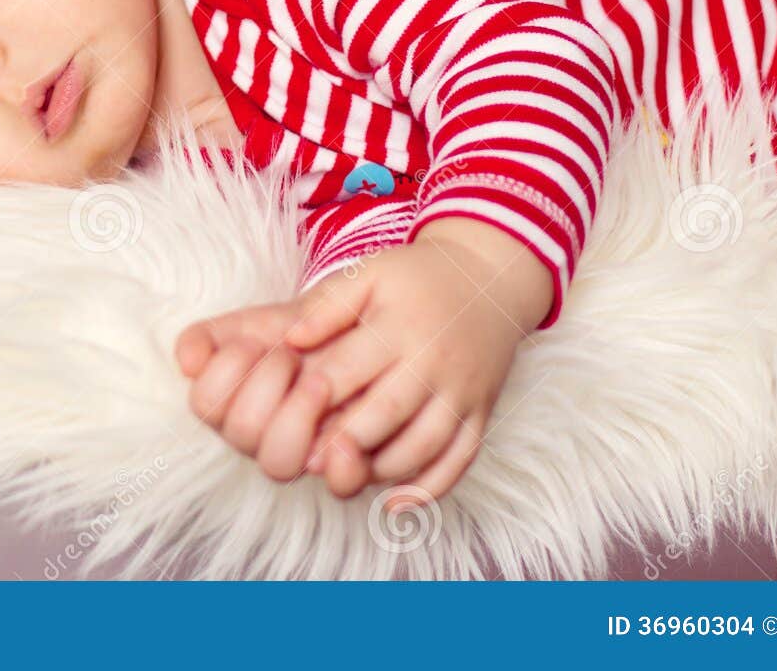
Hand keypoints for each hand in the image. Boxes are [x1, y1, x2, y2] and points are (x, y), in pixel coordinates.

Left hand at [290, 218, 553, 502]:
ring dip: (381, 469)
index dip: (315, 395)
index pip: (352, 369)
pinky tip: (393, 503)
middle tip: (309, 462)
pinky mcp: (482, 413)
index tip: (287, 416)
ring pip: (423, 446)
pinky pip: (460, 460)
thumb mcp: (370, 273)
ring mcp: (463, 392)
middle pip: (386, 414)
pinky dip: (429, 488)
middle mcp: (435, 362)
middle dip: (345, 441)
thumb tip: (290, 340)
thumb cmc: (416, 279)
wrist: (489, 279)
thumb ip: (328, 305)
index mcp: (401, 326)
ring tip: (344, 475)